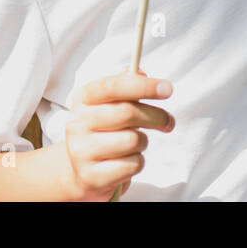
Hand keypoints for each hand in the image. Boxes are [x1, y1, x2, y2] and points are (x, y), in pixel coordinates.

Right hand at [63, 69, 174, 200]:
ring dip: (144, 142)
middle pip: (128, 113)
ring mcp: (81, 151)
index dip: (144, 86)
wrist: (82, 169)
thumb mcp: (111, 102)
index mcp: (83, 98)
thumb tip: (141, 71)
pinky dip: (137, 162)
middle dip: (157, 116)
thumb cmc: (104, 129)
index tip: (168, 89)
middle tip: (168, 121)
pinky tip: (126, 161)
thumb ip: (126, 84)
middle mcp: (78, 123)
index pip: (113, 86)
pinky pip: (132, 164)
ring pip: (133, 140)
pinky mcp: (91, 176)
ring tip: (135, 143)